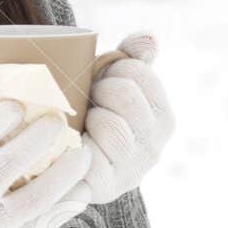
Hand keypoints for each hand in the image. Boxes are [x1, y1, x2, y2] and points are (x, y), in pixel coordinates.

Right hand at [0, 99, 92, 227]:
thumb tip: (15, 111)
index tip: (18, 104)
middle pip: (8, 163)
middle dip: (39, 137)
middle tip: (59, 121)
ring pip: (38, 196)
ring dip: (67, 171)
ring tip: (83, 153)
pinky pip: (48, 222)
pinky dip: (71, 204)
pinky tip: (84, 187)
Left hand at [65, 32, 174, 206]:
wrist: (64, 164)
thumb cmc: (92, 113)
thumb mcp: (114, 81)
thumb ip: (133, 57)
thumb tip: (149, 38)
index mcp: (163, 118)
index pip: (139, 73)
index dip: (114, 69)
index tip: (103, 79)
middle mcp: (155, 147)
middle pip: (125, 95)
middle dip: (98, 90)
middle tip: (86, 99)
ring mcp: (132, 171)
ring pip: (111, 125)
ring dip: (86, 117)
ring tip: (79, 122)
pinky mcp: (104, 189)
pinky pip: (89, 157)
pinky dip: (74, 144)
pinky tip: (68, 142)